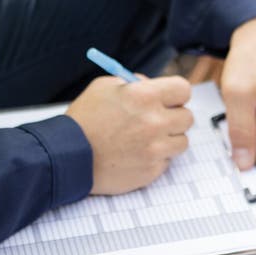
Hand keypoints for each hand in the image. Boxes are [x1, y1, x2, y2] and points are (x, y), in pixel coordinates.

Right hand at [66, 75, 192, 194]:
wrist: (68, 156)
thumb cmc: (84, 120)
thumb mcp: (104, 87)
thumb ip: (132, 83)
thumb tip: (152, 85)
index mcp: (144, 96)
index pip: (183, 89)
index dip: (176, 93)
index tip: (170, 98)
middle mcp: (154, 122)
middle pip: (187, 117)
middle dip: (173, 116)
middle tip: (157, 118)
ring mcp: (155, 149)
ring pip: (181, 142)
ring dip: (168, 139)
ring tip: (145, 138)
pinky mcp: (151, 171)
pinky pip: (166, 162)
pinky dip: (155, 158)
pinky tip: (135, 154)